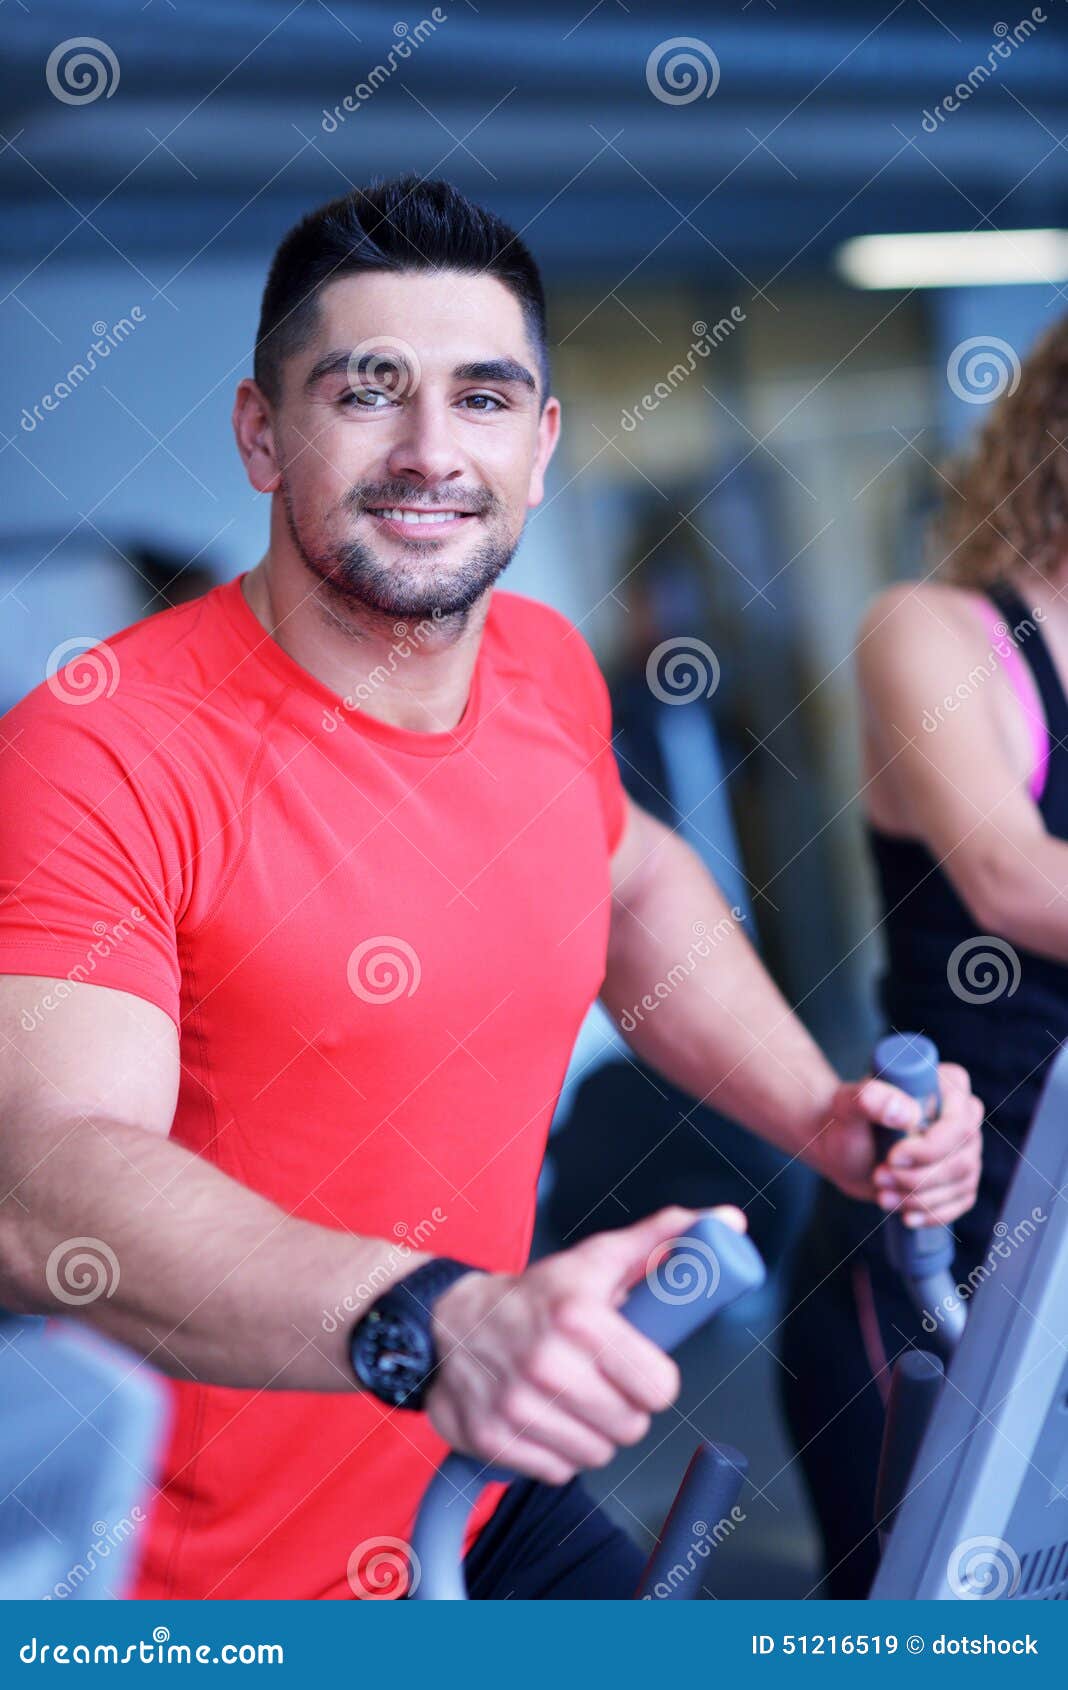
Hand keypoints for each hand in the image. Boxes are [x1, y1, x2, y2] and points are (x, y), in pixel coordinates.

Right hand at [426, 1204, 747, 1484]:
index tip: (638, 1365)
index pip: (660, 1388)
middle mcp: (545, 1364)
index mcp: (579, 1315)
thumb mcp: (598, 1260)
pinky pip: (558, 1472)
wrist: (448, 1321)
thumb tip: (731, 1223)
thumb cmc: (538, 1294)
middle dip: (624, 1407)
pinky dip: (556, 1452)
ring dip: (591, 1432)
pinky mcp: (492, 1440)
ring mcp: (515, 1406)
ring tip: (569, 1395)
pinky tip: (542, 1415)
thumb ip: (665, 1241)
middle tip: (601, 1379)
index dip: (655, 1379)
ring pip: (597, 1455)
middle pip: (631, 1427)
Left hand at [811, 1063, 982, 1226]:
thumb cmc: (845, 1120)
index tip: (894, 1157)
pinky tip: (906, 1216)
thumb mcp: (848, 1105)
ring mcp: (965, 1149)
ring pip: (962, 1182)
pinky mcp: (959, 1178)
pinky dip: (933, 1214)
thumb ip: (870, 1097)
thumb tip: (906, 1114)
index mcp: (946, 1085)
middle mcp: (963, 1116)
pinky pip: (961, 1202)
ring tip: (881, 1194)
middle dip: (919, 1177)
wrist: (841, 1149)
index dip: (933, 1147)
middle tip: (879, 1177)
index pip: (960, 1122)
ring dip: (919, 1197)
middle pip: (963, 1158)